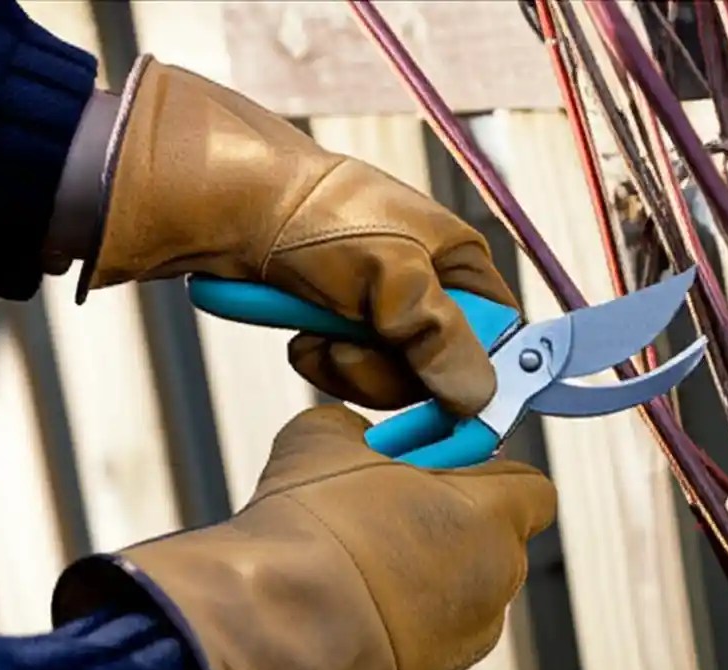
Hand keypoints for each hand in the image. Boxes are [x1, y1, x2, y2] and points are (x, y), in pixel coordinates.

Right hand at [52, 404, 556, 669]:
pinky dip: (385, 631)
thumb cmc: (314, 543)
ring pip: (451, 600)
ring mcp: (462, 647)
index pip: (531, 485)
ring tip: (347, 567)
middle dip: (442, 524)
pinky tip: (336, 614)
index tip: (441, 460)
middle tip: (383, 509)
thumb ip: (357, 430)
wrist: (275, 636)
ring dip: (413, 581)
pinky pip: (414, 648)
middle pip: (488, 543)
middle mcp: (494, 587)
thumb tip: (349, 433)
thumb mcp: (323, 439)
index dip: (482, 469)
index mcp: (493, 516)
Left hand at [71, 55, 513, 415]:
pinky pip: (345, 371)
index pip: (498, 337)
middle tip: (356, 344)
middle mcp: (428, 287)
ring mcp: (381, 308)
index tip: (451, 409)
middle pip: (438, 371)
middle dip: (391, 370)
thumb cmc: (318, 216)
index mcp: (460, 262)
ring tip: (321, 329)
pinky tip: (302, 331)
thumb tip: (480, 396)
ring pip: (387, 379)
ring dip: (349, 366)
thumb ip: (441, 337)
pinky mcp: (339, 323)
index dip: (476, 374)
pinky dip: (321, 360)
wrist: (229, 202)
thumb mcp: (394, 275)